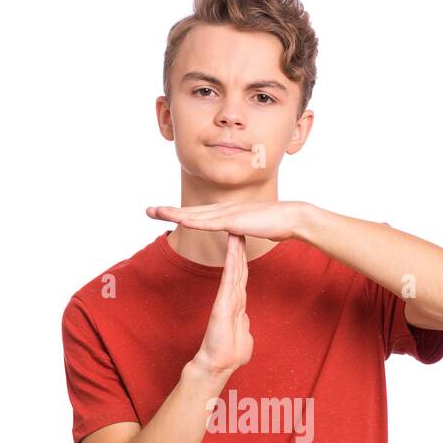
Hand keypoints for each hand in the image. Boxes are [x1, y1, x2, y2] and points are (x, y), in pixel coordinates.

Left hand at [146, 200, 305, 240]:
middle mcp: (225, 210)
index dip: (182, 213)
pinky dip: (192, 220)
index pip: (200, 213)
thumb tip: (243, 232)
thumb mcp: (256, 229)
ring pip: (195, 214)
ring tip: (154, 212)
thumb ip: (246, 231)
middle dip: (169, 211)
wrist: (293, 218)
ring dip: (173, 213)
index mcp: (229, 213)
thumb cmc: (279, 224)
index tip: (166, 214)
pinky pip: (209, 222)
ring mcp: (228, 214)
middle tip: (148, 210)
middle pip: (191, 211)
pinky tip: (179, 220)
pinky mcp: (234, 221)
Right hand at [193, 232, 252, 377]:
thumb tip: (246, 324)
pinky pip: (228, 280)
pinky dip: (231, 264)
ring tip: (235, 232)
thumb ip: (244, 327)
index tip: (246, 246)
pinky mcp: (222, 303)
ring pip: (233, 270)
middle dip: (239, 249)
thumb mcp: (243, 338)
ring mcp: (226, 299)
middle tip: (239, 228)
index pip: (242, 278)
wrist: (217, 364)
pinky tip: (232, 251)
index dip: (244, 261)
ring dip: (235, 251)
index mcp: (237, 305)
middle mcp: (231, 298)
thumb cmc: (229, 354)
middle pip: (238, 269)